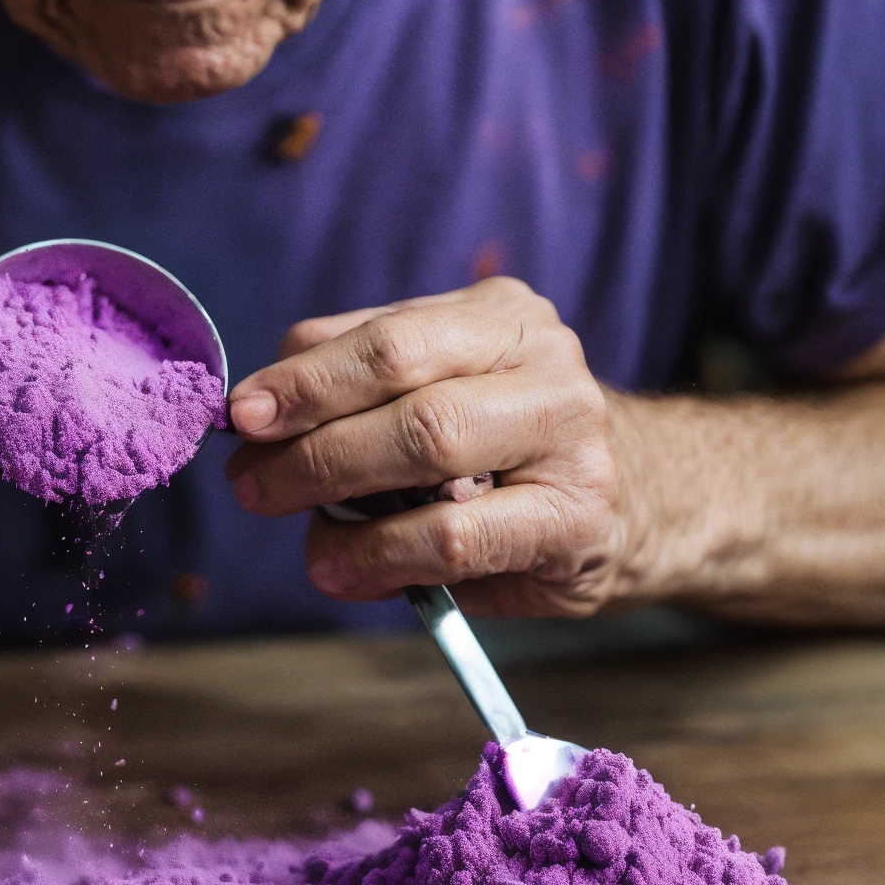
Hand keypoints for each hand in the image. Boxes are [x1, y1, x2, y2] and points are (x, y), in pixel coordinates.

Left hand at [225, 277, 624, 615]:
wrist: (642, 501)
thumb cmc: (510, 446)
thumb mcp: (445, 390)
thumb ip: (363, 385)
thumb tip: (258, 408)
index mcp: (500, 314)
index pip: (386, 334)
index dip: (303, 376)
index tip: (241, 413)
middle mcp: (544, 360)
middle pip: (403, 383)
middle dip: (310, 433)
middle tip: (250, 479)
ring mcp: (570, 437)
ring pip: (429, 445)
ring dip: (335, 490)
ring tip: (289, 520)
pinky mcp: (576, 520)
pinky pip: (455, 536)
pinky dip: (381, 554)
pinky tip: (341, 570)